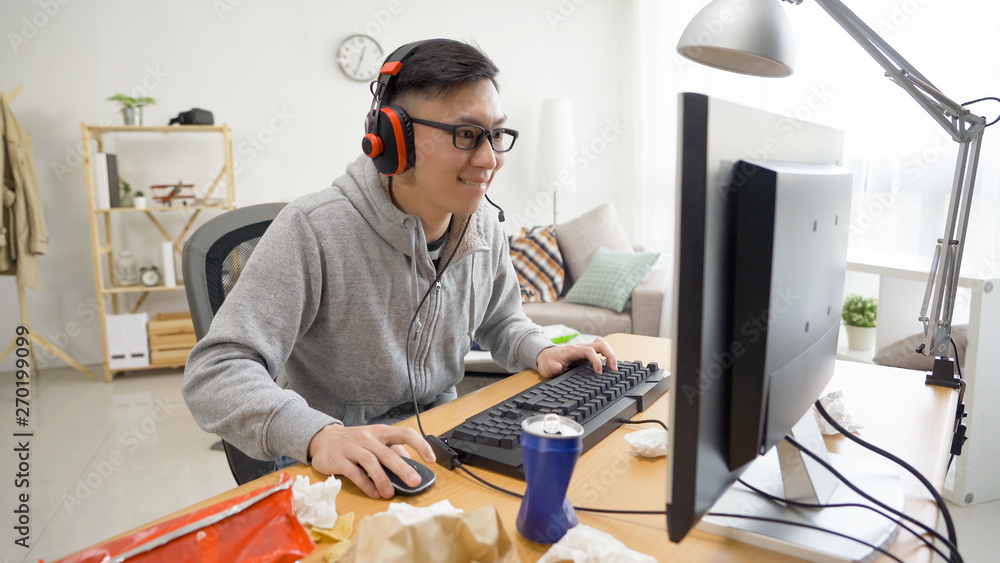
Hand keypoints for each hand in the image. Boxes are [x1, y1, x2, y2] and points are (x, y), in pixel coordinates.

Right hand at [307, 423, 435, 498]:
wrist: (323, 439)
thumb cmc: (355, 441)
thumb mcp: (375, 440)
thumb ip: (392, 450)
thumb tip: (411, 464)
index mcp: (381, 432)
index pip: (405, 434)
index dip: (420, 445)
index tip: (431, 460)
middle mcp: (368, 438)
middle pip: (388, 452)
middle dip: (403, 468)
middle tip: (414, 482)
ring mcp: (353, 448)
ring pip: (371, 463)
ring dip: (382, 479)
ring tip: (390, 493)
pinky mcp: (339, 460)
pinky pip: (355, 473)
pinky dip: (366, 485)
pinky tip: (374, 493)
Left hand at [535, 337, 617, 377]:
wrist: (546, 356)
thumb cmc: (548, 362)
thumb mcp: (547, 368)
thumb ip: (553, 368)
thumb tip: (558, 367)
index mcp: (573, 350)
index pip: (590, 351)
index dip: (597, 361)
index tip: (599, 373)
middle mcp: (581, 347)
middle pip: (601, 344)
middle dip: (610, 355)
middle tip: (614, 370)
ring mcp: (585, 348)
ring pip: (603, 344)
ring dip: (611, 354)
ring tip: (614, 368)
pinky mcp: (587, 351)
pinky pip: (601, 348)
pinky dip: (608, 354)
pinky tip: (609, 364)